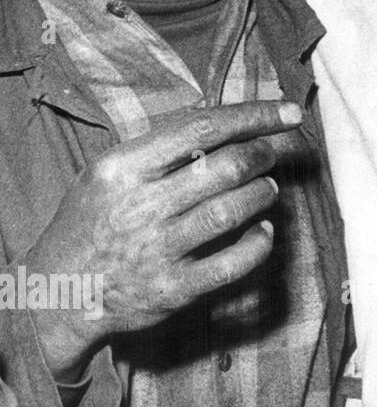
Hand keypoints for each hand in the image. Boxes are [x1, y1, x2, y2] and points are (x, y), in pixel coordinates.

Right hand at [25, 101, 303, 383]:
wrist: (56, 292)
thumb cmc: (93, 222)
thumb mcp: (109, 173)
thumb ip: (161, 149)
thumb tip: (230, 123)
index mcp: (122, 168)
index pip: (201, 127)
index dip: (255, 116)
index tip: (290, 113)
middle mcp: (139, 207)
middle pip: (226, 167)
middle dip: (263, 154)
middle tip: (273, 154)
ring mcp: (156, 250)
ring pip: (234, 210)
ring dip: (263, 193)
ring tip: (268, 188)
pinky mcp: (173, 290)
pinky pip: (234, 262)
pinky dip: (260, 243)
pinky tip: (263, 231)